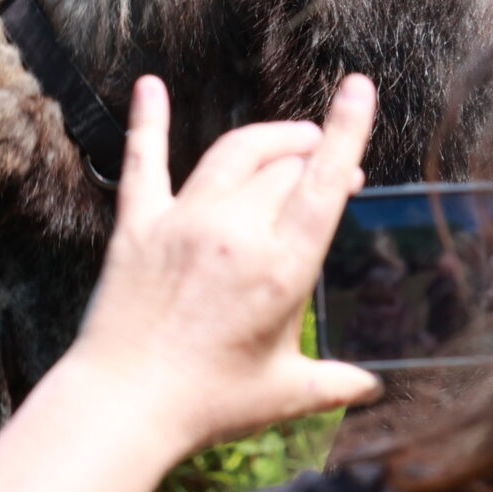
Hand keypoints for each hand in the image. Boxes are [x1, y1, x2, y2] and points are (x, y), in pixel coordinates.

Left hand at [66, 73, 381, 453]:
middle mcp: (234, 232)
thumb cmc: (206, 404)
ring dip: (266, 139)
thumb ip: (333, 382)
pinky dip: (147, 121)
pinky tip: (148, 86)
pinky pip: (144, 163)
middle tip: (327, 164)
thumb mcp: (285, 393)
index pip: (324, 182)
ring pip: (232, 154)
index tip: (359, 90)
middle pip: (284, 166)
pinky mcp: (136, 229)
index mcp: (282, 267)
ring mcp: (182, 224)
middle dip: (314, 153)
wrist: (122, 404)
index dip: (346, 132)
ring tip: (288, 140)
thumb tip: (370, 388)